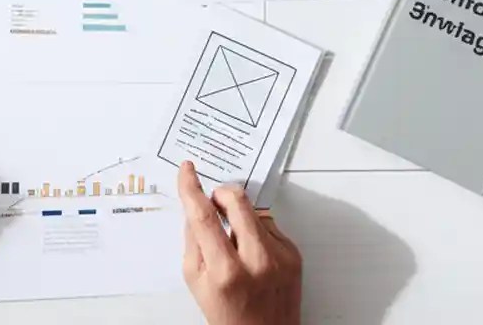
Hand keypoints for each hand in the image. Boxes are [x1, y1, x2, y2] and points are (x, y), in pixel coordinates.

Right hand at [177, 161, 302, 324]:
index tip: (188, 171)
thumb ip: (194, 242)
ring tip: (236, 242)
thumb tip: (194, 209)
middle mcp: (256, 261)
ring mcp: (280, 257)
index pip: (204, 217)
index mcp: (225, 271)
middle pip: (237, 201)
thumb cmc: (230, 315)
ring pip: (254, 211)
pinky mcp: (294, 254)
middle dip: (221, 194)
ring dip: (240, 216)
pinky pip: (270, 225)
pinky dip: (258, 232)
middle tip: (214, 201)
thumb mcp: (197, 282)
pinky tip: (254, 253)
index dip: (192, 188)